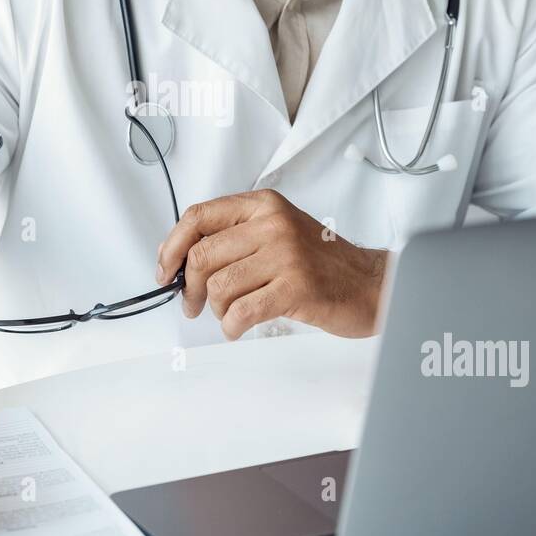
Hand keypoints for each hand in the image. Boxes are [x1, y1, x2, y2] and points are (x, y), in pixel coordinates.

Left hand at [156, 189, 388, 340]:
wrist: (370, 284)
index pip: (198, 217)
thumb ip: (233, 237)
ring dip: (216, 310)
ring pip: (219, 286)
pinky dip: (231, 327)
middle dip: (190, 287)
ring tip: (230, 315)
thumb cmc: (321, 264)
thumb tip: (177, 257)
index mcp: (263, 206)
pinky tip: (238, 328)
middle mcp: (272, 224)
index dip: (172, 247)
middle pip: (203, 255)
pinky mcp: (295, 287)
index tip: (165, 270)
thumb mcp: (277, 233)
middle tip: (194, 305)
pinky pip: (241, 311)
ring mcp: (285, 255)